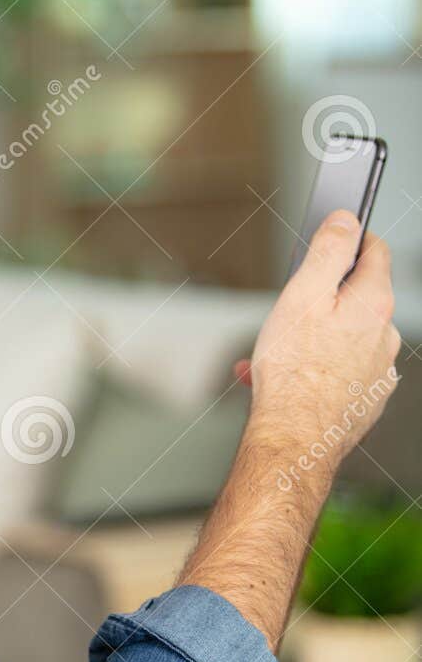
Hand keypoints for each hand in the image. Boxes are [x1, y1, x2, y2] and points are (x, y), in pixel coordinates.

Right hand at [235, 211, 399, 468]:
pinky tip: (286, 382)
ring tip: (276, 356)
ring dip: (314, 340)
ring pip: (347, 339)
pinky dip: (316, 371)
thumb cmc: (293, 375)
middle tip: (288, 312)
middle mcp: (385, 336)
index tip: (332, 242)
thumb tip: (346, 220)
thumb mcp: (303, 294)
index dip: (350, 241)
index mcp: (374, 303)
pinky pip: (341, 374)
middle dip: (323, 299)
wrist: (294, 441)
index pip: (375, 251)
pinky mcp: (366, 400)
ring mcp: (378, 371)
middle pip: (358, 298)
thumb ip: (328, 251)